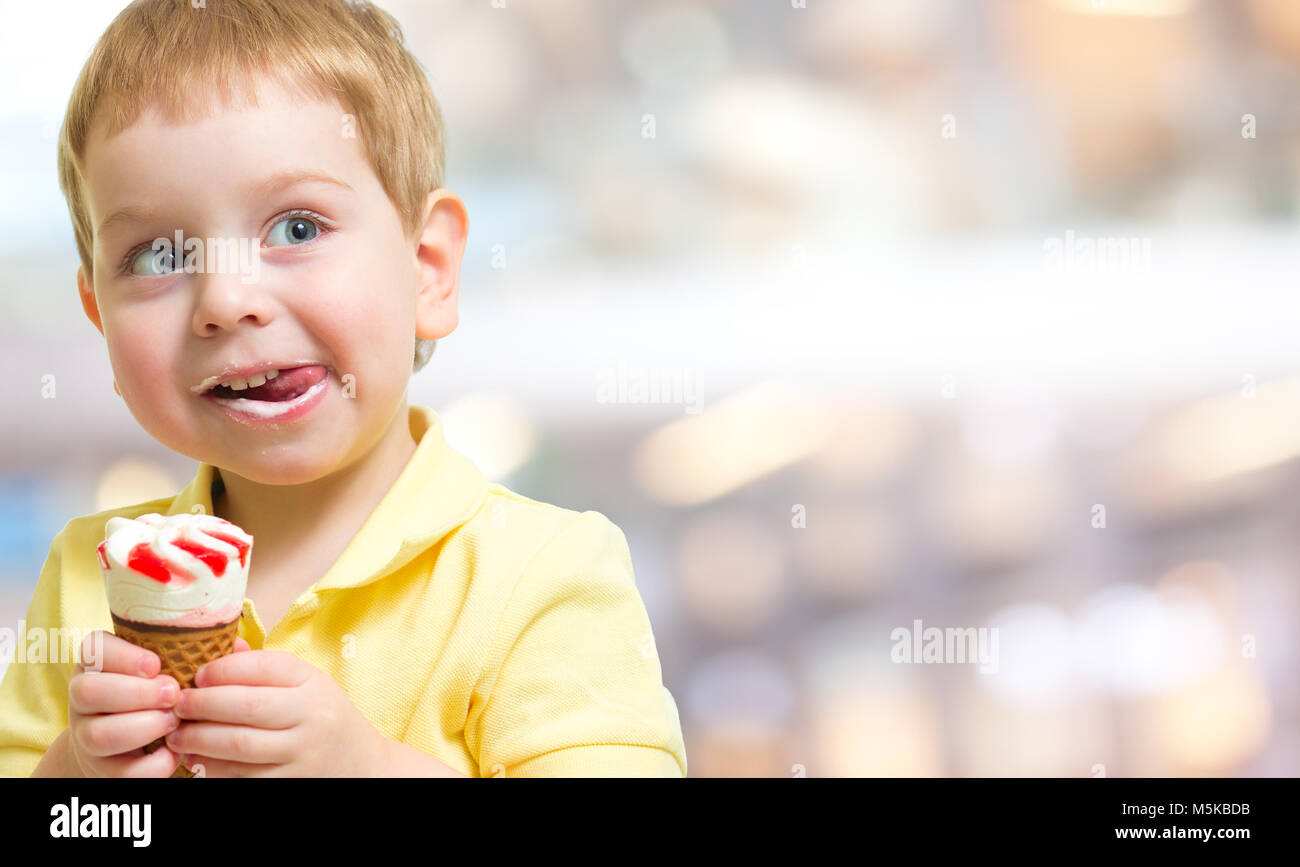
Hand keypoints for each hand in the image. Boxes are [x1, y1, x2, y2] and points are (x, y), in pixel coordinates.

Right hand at [66, 630, 182, 776]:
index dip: (124, 656)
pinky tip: (175, 750)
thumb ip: (195, 651)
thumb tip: (240, 644)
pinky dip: (155, 763)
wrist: (129, 742)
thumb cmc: (159, 690)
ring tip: (173, 720)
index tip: (156, 664)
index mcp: (98, 663)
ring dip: (144, 727)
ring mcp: (87, 737)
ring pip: (98, 735)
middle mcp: (82, 698)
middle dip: (137, 693)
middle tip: (173, 693)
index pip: (93, 649)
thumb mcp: (168, 664)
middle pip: (88, 692)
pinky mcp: (104, 770)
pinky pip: (124, 772)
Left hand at [166, 646, 388, 776]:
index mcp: (313, 683)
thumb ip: (263, 667)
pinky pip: (243, 777)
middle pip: (247, 706)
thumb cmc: (322, 717)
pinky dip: (214, 769)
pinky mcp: (291, 783)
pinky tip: (198, 761)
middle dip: (202, 704)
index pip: (263, 667)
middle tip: (177, 705)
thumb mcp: (306, 684)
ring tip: (178, 736)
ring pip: (239, 746)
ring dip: (199, 740)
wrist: (361, 766)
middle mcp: (312, 716)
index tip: (197, 675)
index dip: (222, 670)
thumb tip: (217, 649)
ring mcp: (303, 754)